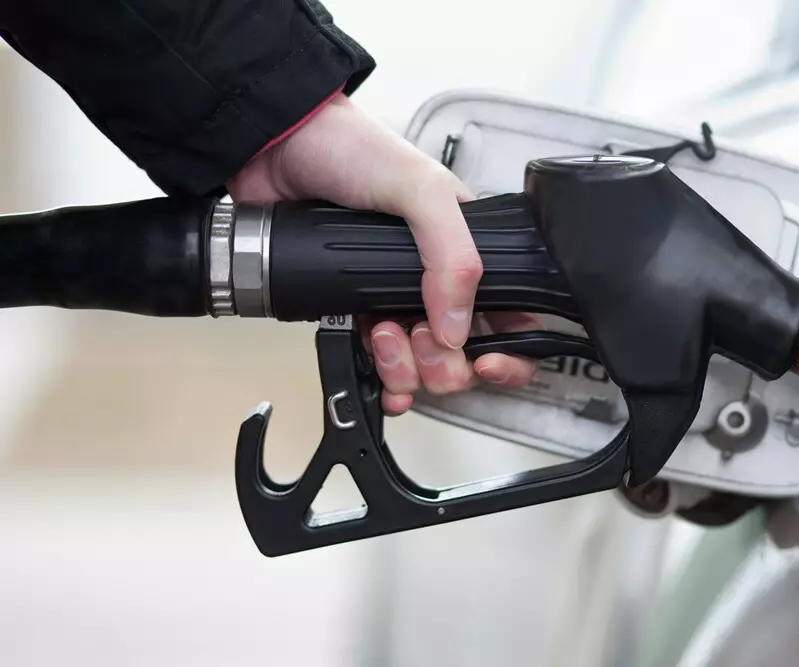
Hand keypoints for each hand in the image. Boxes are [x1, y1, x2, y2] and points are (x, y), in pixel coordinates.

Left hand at [227, 93, 538, 414]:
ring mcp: (394, 297)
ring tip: (381, 334)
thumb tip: (457, 330)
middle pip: (465, 355)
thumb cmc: (353, 148)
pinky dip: (381, 378)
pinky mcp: (352, 309)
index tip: (486, 363)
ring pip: (421, 366)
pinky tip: (376, 372)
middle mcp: (437, 279)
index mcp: (468, 247)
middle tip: (418, 338)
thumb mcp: (421, 191)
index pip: (513, 313)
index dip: (509, 351)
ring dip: (406, 367)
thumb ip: (452, 256)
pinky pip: (377, 362)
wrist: (276, 146)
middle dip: (444, 364)